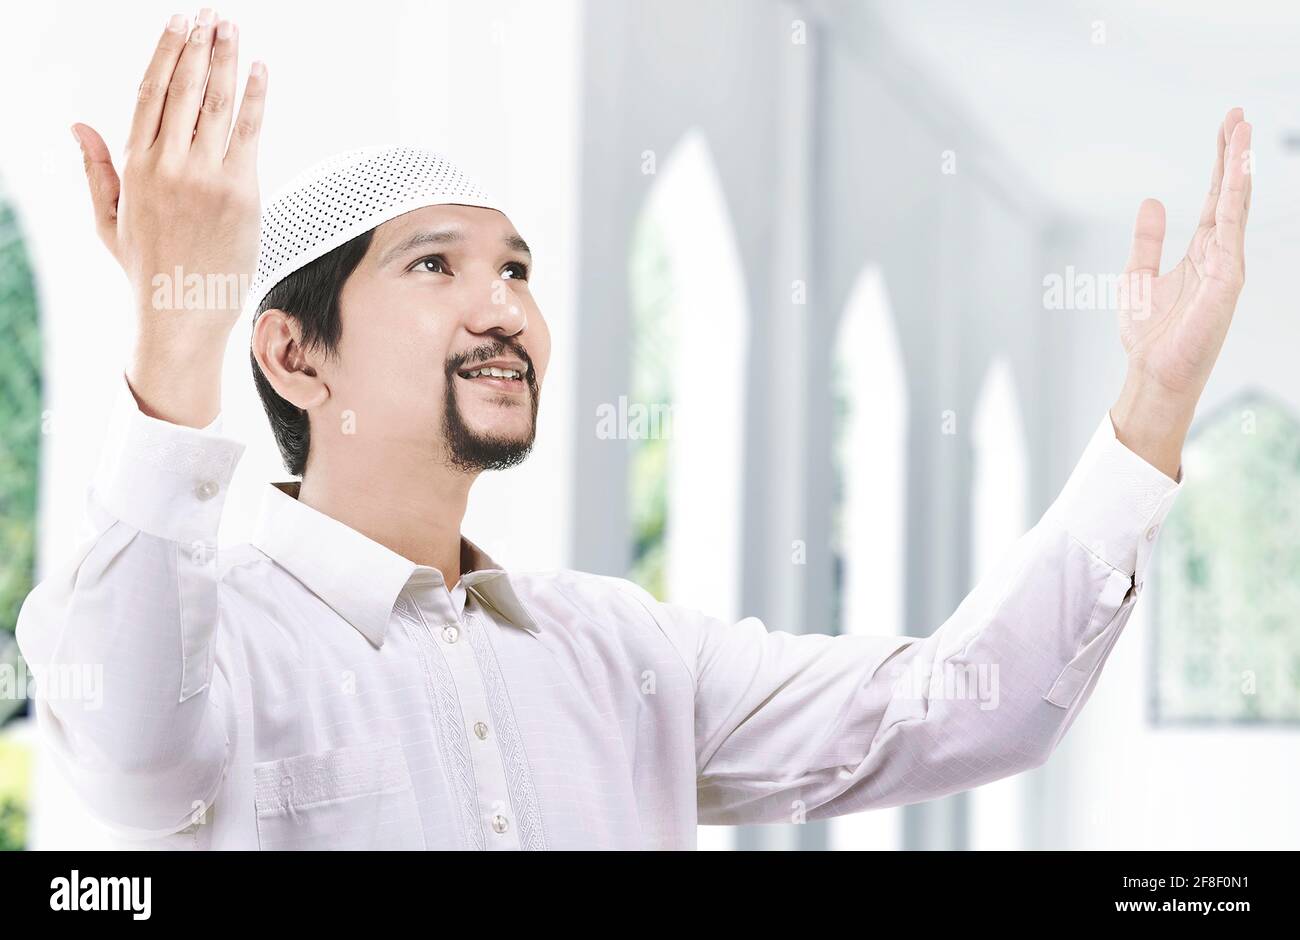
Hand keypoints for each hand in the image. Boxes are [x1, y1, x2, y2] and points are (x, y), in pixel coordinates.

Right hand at [72, 10, 267, 425]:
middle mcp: (169, 166)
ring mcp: (206, 179)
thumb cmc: (150, 271)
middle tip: (211, 14)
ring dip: (227, 61)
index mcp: (135, 167)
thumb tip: (78, 125)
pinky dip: (255, 99)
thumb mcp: (111, 220)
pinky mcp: (240, 194)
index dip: (166, 54)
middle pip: (185, 90)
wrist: (183, 314)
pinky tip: (260, 71)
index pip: (149, 94)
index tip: (177, 25)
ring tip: (233, 29)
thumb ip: (98, 169)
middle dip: (199, 47)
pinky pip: (249, 135)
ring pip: (217, 105)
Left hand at [1110, 108, 1252, 478]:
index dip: (1221, 163)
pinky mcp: (1226, 281)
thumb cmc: (1150, 335)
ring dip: (1238, 168)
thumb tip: (1151, 202)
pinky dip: (1233, 201)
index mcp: (1201, 253)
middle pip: (1229, 194)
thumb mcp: (1139, 276)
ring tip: (1242, 131)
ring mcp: (1227, 266)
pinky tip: (1235, 175)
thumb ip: (1148, 240)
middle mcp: (1220, 254)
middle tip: (1239, 114)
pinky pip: (1230, 232)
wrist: (1152, 372)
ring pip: (1235, 206)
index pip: (1214, 198)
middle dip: (1234, 154)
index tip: (1228, 127)